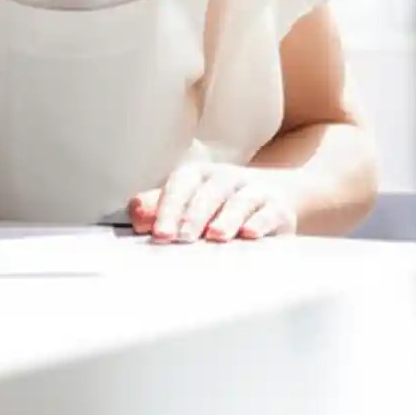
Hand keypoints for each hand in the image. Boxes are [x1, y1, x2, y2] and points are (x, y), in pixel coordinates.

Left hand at [128, 164, 298, 242]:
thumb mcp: (189, 201)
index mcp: (199, 176)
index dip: (168, 207)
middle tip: (181, 238)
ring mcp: (255, 191)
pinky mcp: (279, 208)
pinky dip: (261, 222)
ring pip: (240, 201)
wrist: (276, 197)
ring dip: (227, 218)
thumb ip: (160, 208)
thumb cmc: (221, 203)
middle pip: (209, 192)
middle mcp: (226, 179)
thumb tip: (136, 214)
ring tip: (215, 236)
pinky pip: (270, 212)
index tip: (159, 233)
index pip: (180, 185)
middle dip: (193, 215)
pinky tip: (250, 234)